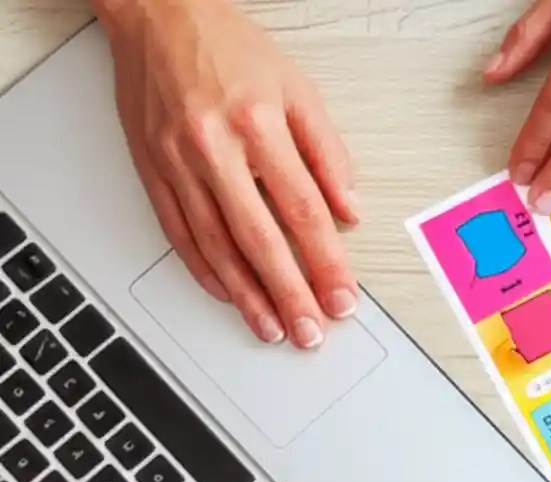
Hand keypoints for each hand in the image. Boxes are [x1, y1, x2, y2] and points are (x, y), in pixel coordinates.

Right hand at [98, 0, 359, 347]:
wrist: (158, 16)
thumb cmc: (231, 50)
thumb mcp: (299, 89)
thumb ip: (329, 154)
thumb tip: (349, 211)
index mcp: (259, 124)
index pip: (302, 210)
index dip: (326, 262)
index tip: (342, 298)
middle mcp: (214, 147)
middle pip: (259, 238)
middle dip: (289, 293)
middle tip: (309, 332)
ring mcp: (177, 162)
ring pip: (216, 245)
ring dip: (246, 295)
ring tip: (271, 327)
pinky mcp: (151, 170)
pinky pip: (179, 232)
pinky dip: (204, 270)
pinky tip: (227, 294)